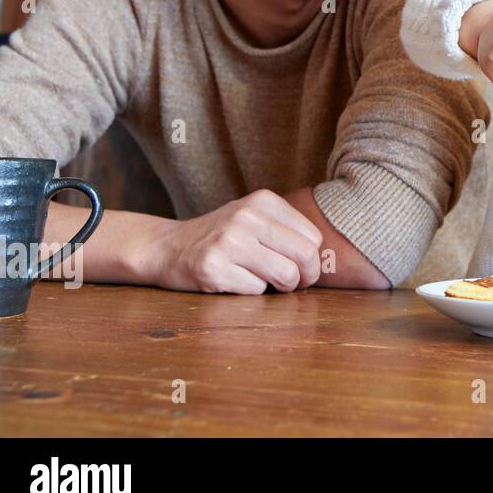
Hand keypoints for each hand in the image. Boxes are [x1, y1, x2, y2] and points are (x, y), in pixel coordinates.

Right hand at [151, 189, 324, 293]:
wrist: (166, 247)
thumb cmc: (222, 237)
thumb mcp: (254, 219)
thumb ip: (288, 230)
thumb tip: (325, 259)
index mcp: (263, 201)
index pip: (313, 237)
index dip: (312, 259)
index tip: (299, 266)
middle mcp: (246, 216)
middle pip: (305, 255)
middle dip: (306, 277)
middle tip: (294, 283)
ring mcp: (227, 242)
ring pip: (285, 275)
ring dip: (281, 287)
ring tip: (267, 282)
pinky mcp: (212, 268)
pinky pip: (256, 290)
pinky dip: (252, 292)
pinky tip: (235, 281)